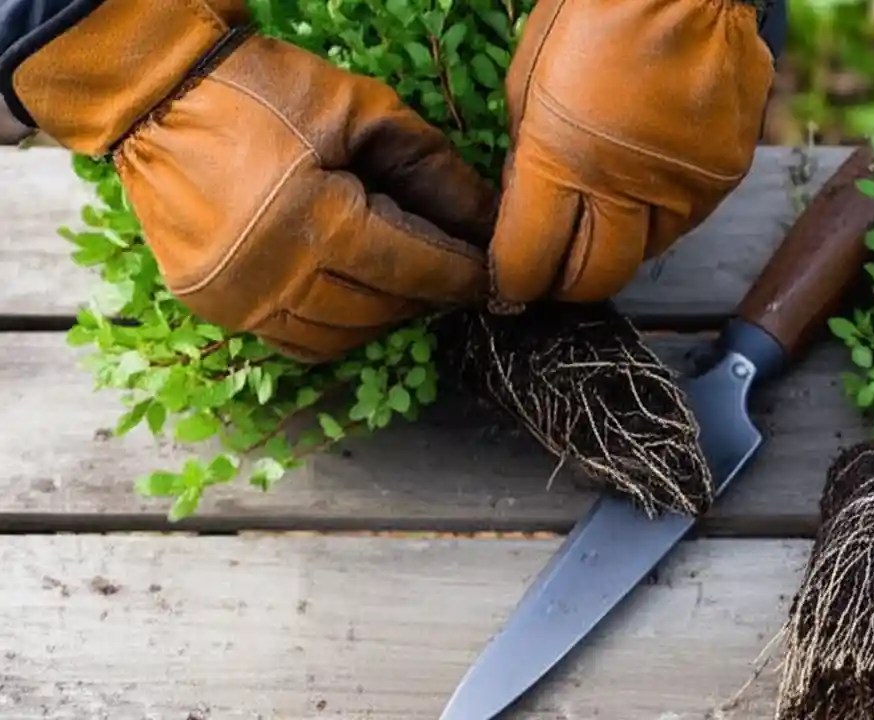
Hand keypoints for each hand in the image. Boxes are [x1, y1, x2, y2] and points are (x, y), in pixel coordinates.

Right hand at [10, 0, 496, 361]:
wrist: (158, 95)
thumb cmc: (266, 92)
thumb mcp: (363, 112)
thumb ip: (433, 170)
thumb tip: (488, 222)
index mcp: (316, 224)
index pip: (415, 271)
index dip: (461, 276)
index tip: (491, 276)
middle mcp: (274, 277)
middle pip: (383, 310)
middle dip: (426, 294)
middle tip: (448, 271)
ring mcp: (237, 300)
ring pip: (342, 336)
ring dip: (383, 315)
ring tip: (401, 280)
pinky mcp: (213, 307)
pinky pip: (295, 342)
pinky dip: (335, 328)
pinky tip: (352, 296)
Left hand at [489, 0, 774, 307]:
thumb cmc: (594, 11)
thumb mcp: (529, 86)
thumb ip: (530, 161)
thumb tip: (529, 212)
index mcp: (566, 162)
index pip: (531, 263)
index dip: (515, 277)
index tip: (510, 275)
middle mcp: (631, 189)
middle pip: (594, 281)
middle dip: (564, 281)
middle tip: (550, 265)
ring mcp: (687, 189)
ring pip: (643, 255)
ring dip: (616, 243)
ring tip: (603, 207)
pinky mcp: (726, 177)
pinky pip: (684, 220)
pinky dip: (658, 212)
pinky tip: (645, 177)